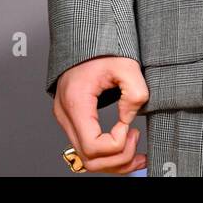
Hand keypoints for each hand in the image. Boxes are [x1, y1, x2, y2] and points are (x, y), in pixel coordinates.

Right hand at [54, 57, 149, 174]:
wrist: (85, 40)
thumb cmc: (101, 49)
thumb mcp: (126, 64)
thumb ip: (134, 92)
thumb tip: (129, 118)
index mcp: (76, 102)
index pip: (92, 145)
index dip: (116, 143)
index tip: (129, 126)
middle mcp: (66, 115)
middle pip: (89, 159)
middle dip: (118, 158)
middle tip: (136, 139)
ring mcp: (67, 120)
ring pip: (88, 161)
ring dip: (115, 162)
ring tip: (136, 150)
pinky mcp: (73, 121)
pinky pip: (88, 149)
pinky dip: (108, 156)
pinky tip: (127, 149)